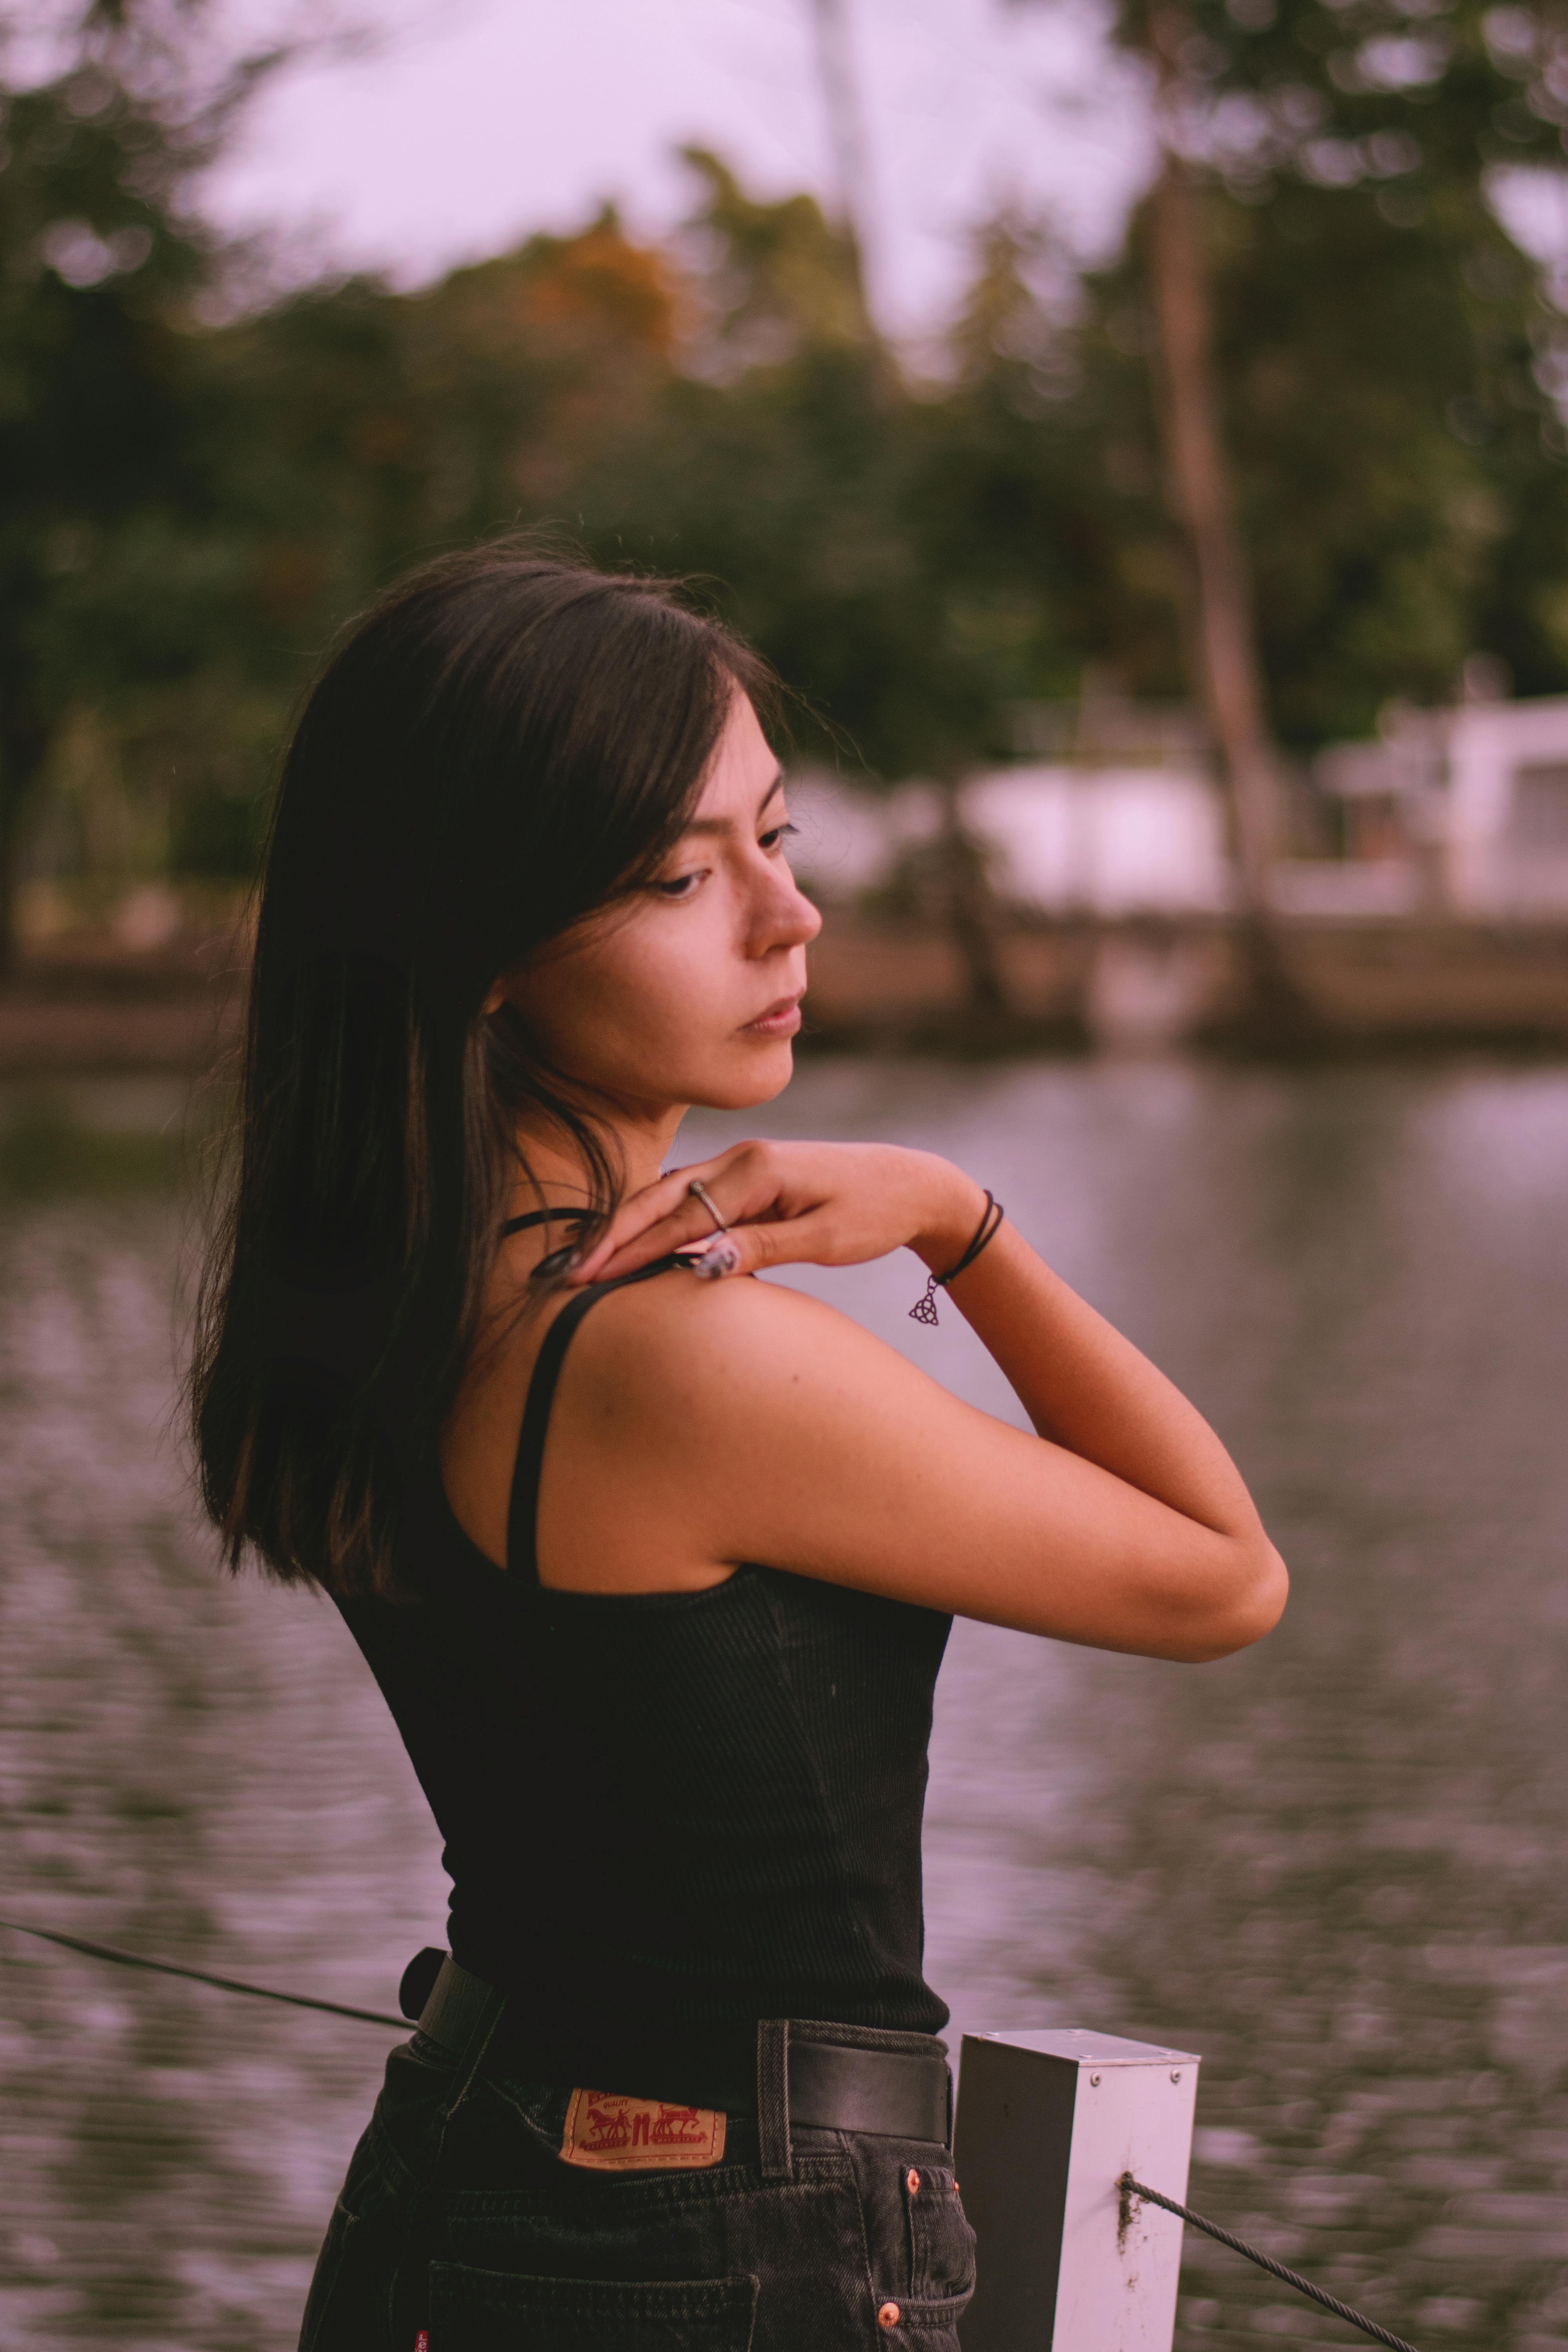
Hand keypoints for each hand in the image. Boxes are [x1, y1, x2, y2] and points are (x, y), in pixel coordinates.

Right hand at [567, 1141, 988, 1286]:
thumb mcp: (824, 1238)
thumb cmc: (876, 1213)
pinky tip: (634, 1245)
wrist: (913, 1185)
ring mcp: (742, 1168)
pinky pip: (691, 1201)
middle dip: (612, 1237)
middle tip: (567, 1275)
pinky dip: (657, 1222)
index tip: (591, 1280)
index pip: (679, 1216)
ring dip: (628, 1228)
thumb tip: (702, 1264)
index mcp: (757, 1170)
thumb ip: (761, 1247)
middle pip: (660, 1199)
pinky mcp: (749, 1181)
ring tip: (586, 1263)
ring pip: (669, 1197)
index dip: (632, 1250)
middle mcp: (741, 1161)